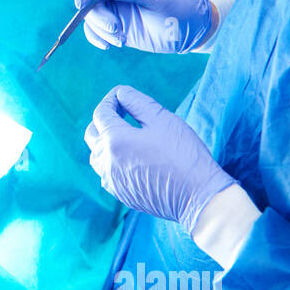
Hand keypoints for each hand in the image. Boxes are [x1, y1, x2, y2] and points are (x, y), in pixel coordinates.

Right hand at [74, 0, 212, 52]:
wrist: (192, 30)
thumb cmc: (178, 4)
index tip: (82, 4)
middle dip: (96, 15)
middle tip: (114, 28)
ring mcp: (116, 10)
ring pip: (92, 17)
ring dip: (100, 29)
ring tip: (119, 38)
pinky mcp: (117, 27)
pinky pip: (97, 31)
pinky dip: (98, 38)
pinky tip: (111, 45)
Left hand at [85, 85, 233, 233]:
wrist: (197, 196)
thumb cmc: (183, 154)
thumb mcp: (162, 119)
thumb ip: (137, 102)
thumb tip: (120, 93)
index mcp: (115, 141)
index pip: (101, 113)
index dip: (111, 100)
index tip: (121, 96)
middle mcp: (106, 162)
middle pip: (92, 134)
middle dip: (103, 120)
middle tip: (122, 112)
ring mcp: (111, 180)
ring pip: (96, 155)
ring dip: (105, 141)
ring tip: (125, 135)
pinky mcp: (119, 194)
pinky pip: (106, 172)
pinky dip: (112, 160)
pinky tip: (131, 157)